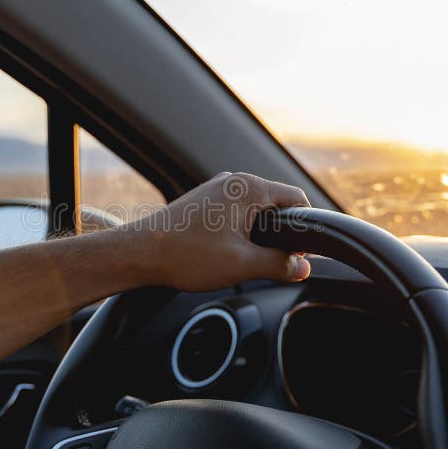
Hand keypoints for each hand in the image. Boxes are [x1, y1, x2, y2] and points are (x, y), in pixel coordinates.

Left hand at [136, 172, 310, 291]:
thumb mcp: (242, 265)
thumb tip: (303, 268)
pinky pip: (236, 211)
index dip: (306, 228)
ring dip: (260, 233)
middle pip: (277, 203)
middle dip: (282, 233)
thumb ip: (279, 265)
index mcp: (248, 188)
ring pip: (256, 209)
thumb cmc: (186, 255)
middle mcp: (234, 181)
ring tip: (249, 259)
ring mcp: (217, 188)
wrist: (141, 253)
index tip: (302, 255)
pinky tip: (230, 252)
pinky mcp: (205, 199)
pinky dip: (242, 230)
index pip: (297, 199)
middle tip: (275, 263)